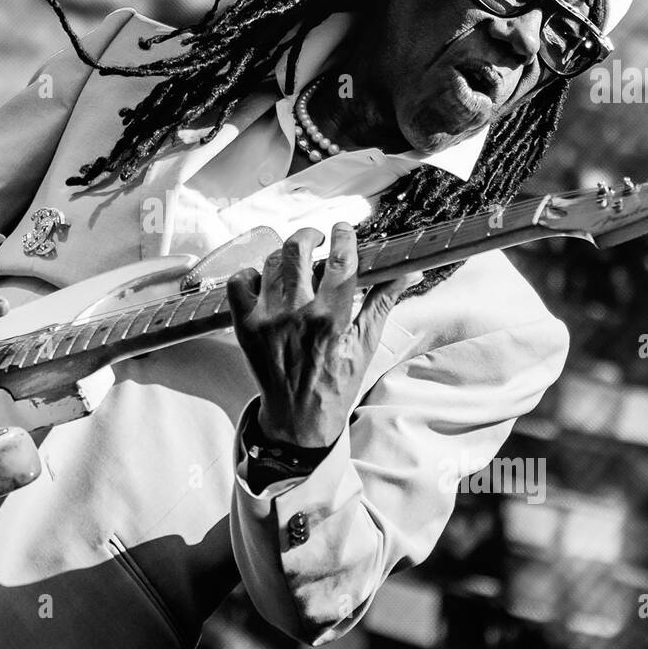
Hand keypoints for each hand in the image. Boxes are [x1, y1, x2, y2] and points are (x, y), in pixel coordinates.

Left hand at [227, 223, 420, 447]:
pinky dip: (252, 274)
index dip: (344, 236)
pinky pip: (239, 282)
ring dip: (287, 256)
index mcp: (331, 319)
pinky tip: (267, 281)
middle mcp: (296, 315)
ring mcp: (266, 319)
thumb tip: (408, 272)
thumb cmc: (335, 383)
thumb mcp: (365, 345)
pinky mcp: (245, 326)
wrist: (297, 419)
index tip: (344, 229)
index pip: (340, 261)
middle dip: (311, 235)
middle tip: (319, 239)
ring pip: (271, 262)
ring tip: (297, 263)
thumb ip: (383, 302)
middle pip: (298, 250)